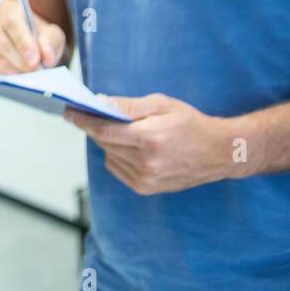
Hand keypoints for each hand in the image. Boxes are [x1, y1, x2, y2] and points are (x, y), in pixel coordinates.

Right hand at [0, 0, 65, 72]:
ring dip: (11, 70)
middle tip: (33, 70)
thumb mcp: (53, 35)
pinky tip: (14, 76)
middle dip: (19, 60)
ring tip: (26, 74)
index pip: (11, 22)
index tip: (34, 58)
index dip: (22, 42)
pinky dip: (0, 75)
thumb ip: (51, 43)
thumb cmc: (39, 36)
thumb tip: (46, 55)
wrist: (30, 44)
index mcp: (9, 8)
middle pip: (0, 42)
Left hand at [63, 94, 237, 193]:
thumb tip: (99, 102)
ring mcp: (146, 178)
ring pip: (109, 156)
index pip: (104, 131)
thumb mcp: (162, 105)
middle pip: (104, 143)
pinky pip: (117, 168)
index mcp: (150, 139)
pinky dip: (116, 155)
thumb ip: (128, 106)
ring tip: (124, 131)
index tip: (69, 112)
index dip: (84, 120)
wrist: (220, 153)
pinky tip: (130, 147)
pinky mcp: (146, 188)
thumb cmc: (191, 124)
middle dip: (95, 128)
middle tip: (90, 114)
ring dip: (108, 142)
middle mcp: (147, 163)